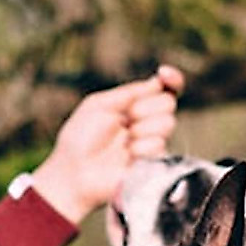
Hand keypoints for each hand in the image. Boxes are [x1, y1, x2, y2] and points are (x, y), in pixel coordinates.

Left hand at [30, 65, 184, 225]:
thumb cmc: (79, 139)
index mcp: (134, 105)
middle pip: (168, 102)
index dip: (172, 79)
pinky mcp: (153, 164)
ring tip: (124, 141)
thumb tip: (157, 82)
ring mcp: (150, 143)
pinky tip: (127, 155)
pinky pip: (159, 145)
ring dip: (142, 128)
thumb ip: (128, 92)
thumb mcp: (98, 105)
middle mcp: (146, 123)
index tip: (163, 73)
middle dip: (145, 107)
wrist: (73, 172)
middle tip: (126, 120)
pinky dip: (141, 148)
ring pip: (168, 123)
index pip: (165, 89)